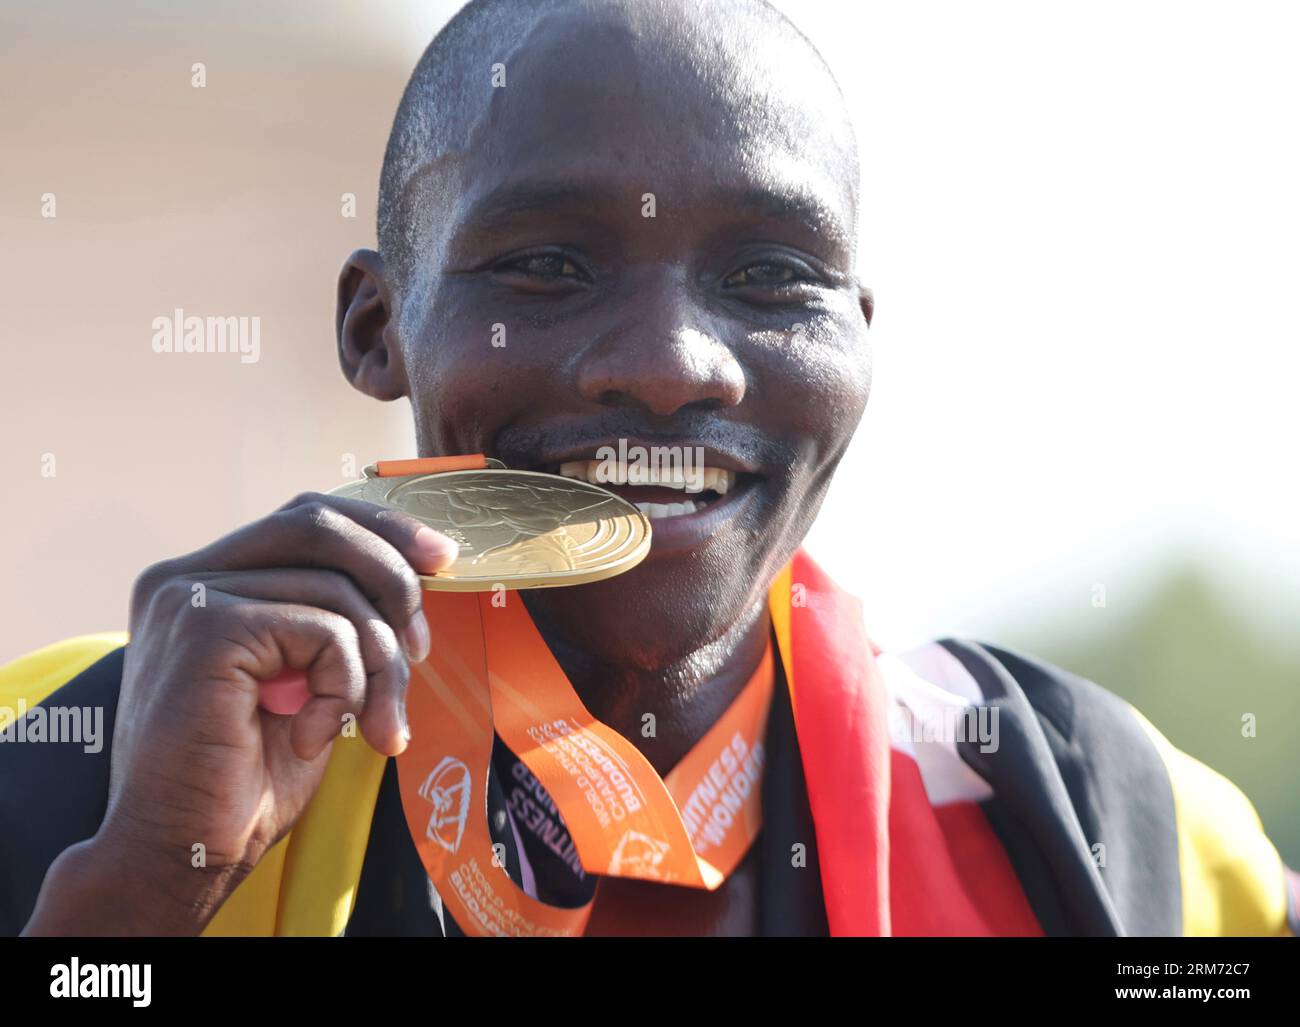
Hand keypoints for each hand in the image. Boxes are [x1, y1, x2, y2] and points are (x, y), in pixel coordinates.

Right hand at [25, 492, 454, 934]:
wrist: (182, 853)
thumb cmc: (244, 781)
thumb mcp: (306, 680)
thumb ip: (335, 619)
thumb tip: (413, 576)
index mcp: (207, 581)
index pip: (305, 518)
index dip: (380, 529)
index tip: (441, 558)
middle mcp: (188, 576)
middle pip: (319, 523)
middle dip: (393, 576)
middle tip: (421, 647)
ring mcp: (191, 595)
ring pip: (337, 589)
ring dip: (381, 663)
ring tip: (374, 723)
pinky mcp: (207, 626)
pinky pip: (326, 630)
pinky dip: (345, 686)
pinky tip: (316, 733)